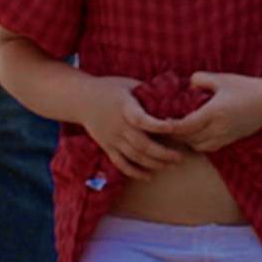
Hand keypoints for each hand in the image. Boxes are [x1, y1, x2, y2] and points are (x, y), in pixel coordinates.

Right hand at [76, 90, 190, 180]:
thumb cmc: (110, 88)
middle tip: (180, 157)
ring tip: (171, 165)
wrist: (81, 100)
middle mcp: (118, 125)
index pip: (141, 119)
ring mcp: (112, 138)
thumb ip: (148, 92)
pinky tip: (149, 176)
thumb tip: (173, 96)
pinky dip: (134, 172)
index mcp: (125, 107)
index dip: (158, 125)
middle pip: (142, 144)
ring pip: (134, 156)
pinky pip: (121, 163)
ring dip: (154, 163)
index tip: (173, 127)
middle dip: (163, 153)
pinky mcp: (107, 147)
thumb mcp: (129, 84)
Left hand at [163, 70, 261, 152]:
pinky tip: (194, 135)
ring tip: (178, 131)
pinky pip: (208, 147)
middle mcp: (219, 127)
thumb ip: (200, 79)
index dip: (171, 126)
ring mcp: (225, 136)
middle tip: (164, 126)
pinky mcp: (230, 140)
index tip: (161, 121)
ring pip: (198, 145)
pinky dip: (197, 143)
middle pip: (189, 138)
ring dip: (186, 140)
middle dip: (175, 134)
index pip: (186, 125)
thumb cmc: (245, 87)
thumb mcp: (221, 78)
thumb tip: (186, 85)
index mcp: (215, 111)